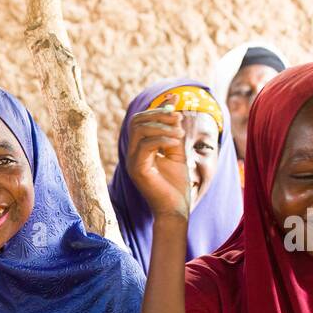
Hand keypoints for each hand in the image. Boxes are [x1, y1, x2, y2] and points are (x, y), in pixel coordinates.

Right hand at [126, 94, 190, 219]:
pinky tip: (176, 143)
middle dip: (158, 115)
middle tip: (178, 119)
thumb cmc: (175, 184)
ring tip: (180, 134)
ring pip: (140, 131)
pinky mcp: (138, 170)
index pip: (140, 120)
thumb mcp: (177, 151)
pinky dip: (163, 139)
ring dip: (163, 127)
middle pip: (136, 122)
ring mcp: (133, 162)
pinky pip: (146, 145)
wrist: (175, 209)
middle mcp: (132, 154)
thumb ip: (174, 132)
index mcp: (139, 149)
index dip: (157, 109)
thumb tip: (174, 109)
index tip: (175, 103)